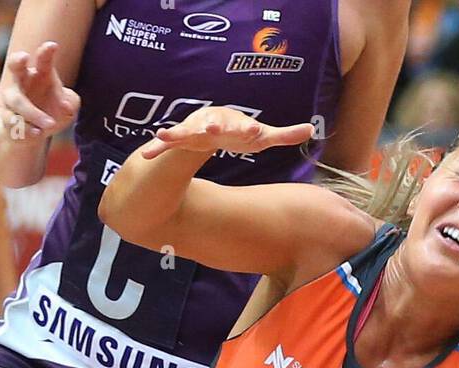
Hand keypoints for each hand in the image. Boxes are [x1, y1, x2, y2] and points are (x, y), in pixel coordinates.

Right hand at [0, 41, 79, 138]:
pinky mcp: (6, 119)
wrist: (32, 132)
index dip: (46, 52)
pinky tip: (37, 133)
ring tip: (50, 124)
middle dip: (18, 59)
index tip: (53, 46)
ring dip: (33, 113)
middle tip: (24, 57)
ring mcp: (12, 99)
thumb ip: (70, 103)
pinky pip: (11, 121)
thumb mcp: (67, 107)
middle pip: (15, 65)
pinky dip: (25, 129)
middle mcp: (22, 82)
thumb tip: (66, 107)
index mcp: (40, 73)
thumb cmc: (52, 111)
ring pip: (16, 100)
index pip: (43, 59)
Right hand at [139, 106, 315, 159]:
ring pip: (185, 132)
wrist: (208, 127)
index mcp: (233, 123)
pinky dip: (157, 149)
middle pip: (213, 126)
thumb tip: (311, 130)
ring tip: (165, 136)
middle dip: (213, 128)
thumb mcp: (260, 138)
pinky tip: (147, 154)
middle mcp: (212, 124)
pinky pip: (167, 145)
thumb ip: (283, 135)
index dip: (247, 130)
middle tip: (212, 131)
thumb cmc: (237, 134)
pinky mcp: (179, 140)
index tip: (254, 131)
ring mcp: (193, 131)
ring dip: (178, 134)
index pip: (243, 126)